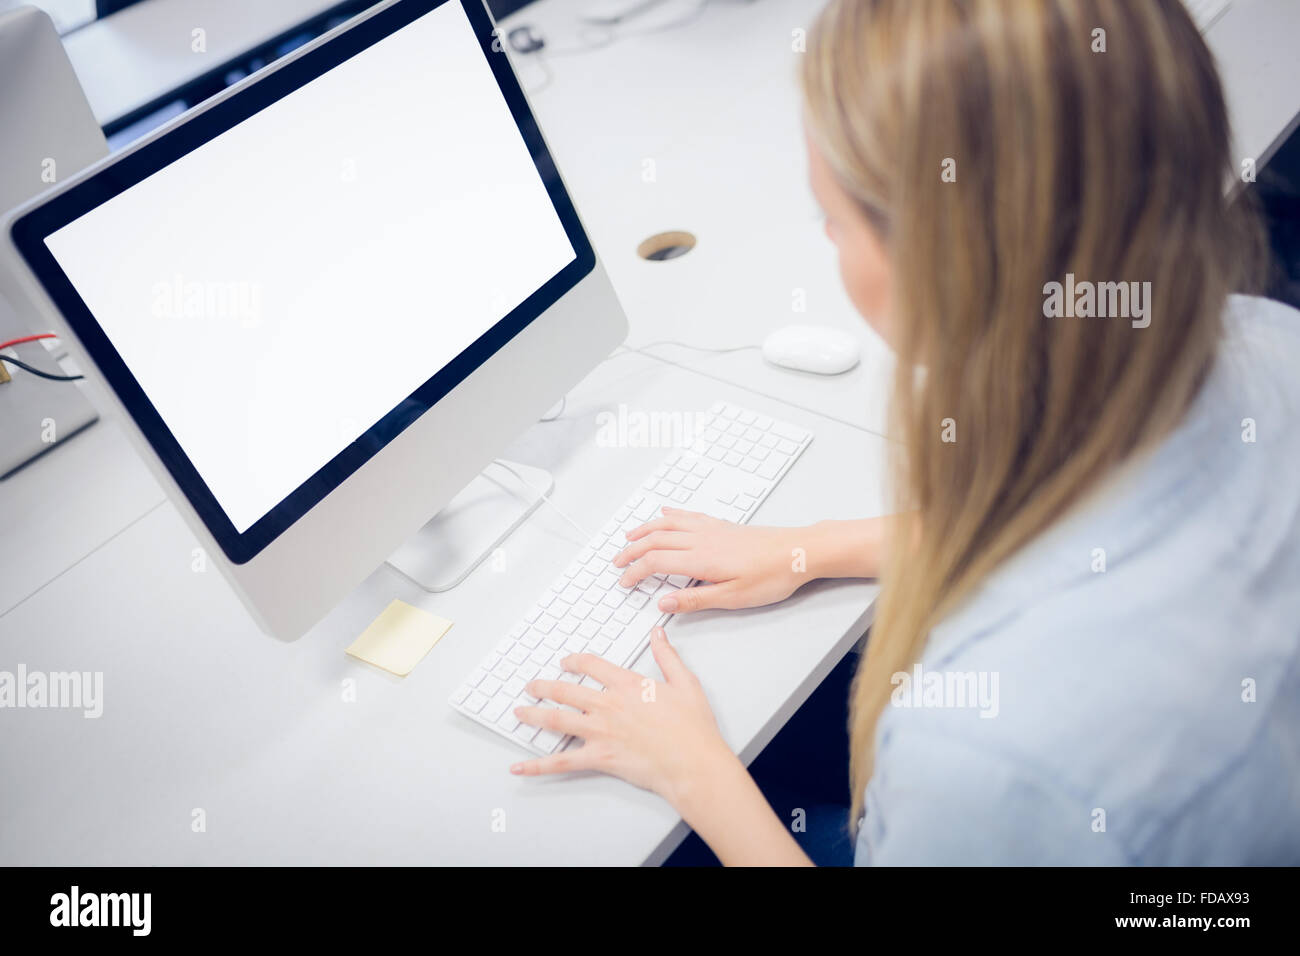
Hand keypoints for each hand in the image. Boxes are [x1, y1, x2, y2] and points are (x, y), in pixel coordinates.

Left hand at [510, 628, 735, 808]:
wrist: (693, 762)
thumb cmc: (692, 728)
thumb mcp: (685, 683)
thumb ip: (667, 656)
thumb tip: (658, 633)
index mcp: (627, 685)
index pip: (591, 665)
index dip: (574, 661)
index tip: (566, 662)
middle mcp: (608, 705)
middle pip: (565, 691)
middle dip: (544, 687)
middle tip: (531, 686)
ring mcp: (600, 732)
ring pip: (556, 720)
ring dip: (533, 715)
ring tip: (519, 712)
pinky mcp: (598, 758)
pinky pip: (561, 761)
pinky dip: (537, 765)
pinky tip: (520, 766)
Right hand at [613, 507, 809, 613]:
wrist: (798, 552)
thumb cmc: (772, 575)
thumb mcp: (732, 598)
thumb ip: (695, 599)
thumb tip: (663, 602)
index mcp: (700, 559)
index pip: (655, 563)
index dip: (634, 572)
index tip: (624, 582)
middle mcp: (701, 539)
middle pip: (655, 540)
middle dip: (631, 550)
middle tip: (617, 562)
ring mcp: (711, 529)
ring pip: (667, 524)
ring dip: (644, 529)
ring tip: (630, 536)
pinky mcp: (722, 525)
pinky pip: (688, 515)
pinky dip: (671, 514)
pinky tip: (666, 513)